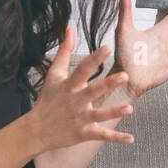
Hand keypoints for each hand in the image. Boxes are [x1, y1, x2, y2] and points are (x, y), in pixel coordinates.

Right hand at [29, 31, 134, 154]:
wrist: (36, 130)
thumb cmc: (48, 99)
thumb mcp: (54, 75)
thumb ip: (65, 52)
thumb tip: (70, 29)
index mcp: (69, 86)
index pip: (83, 69)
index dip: (94, 58)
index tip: (107, 47)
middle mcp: (75, 101)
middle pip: (93, 91)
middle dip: (109, 84)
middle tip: (125, 76)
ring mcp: (80, 118)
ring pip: (100, 115)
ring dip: (115, 112)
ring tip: (130, 108)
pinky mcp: (84, 133)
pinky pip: (102, 135)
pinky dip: (116, 138)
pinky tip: (130, 138)